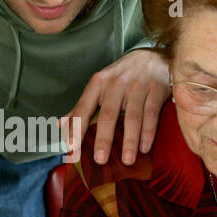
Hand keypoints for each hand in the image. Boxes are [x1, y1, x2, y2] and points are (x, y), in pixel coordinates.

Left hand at [61, 49, 170, 165]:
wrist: (152, 56)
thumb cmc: (122, 75)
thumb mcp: (100, 85)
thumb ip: (82, 106)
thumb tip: (59, 126)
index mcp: (98, 83)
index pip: (84, 108)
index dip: (77, 128)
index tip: (71, 148)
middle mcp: (116, 84)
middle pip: (108, 115)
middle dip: (103, 139)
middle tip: (100, 160)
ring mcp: (137, 86)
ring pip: (132, 117)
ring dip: (129, 140)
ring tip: (127, 160)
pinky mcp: (156, 89)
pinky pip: (151, 114)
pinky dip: (148, 132)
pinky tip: (144, 148)